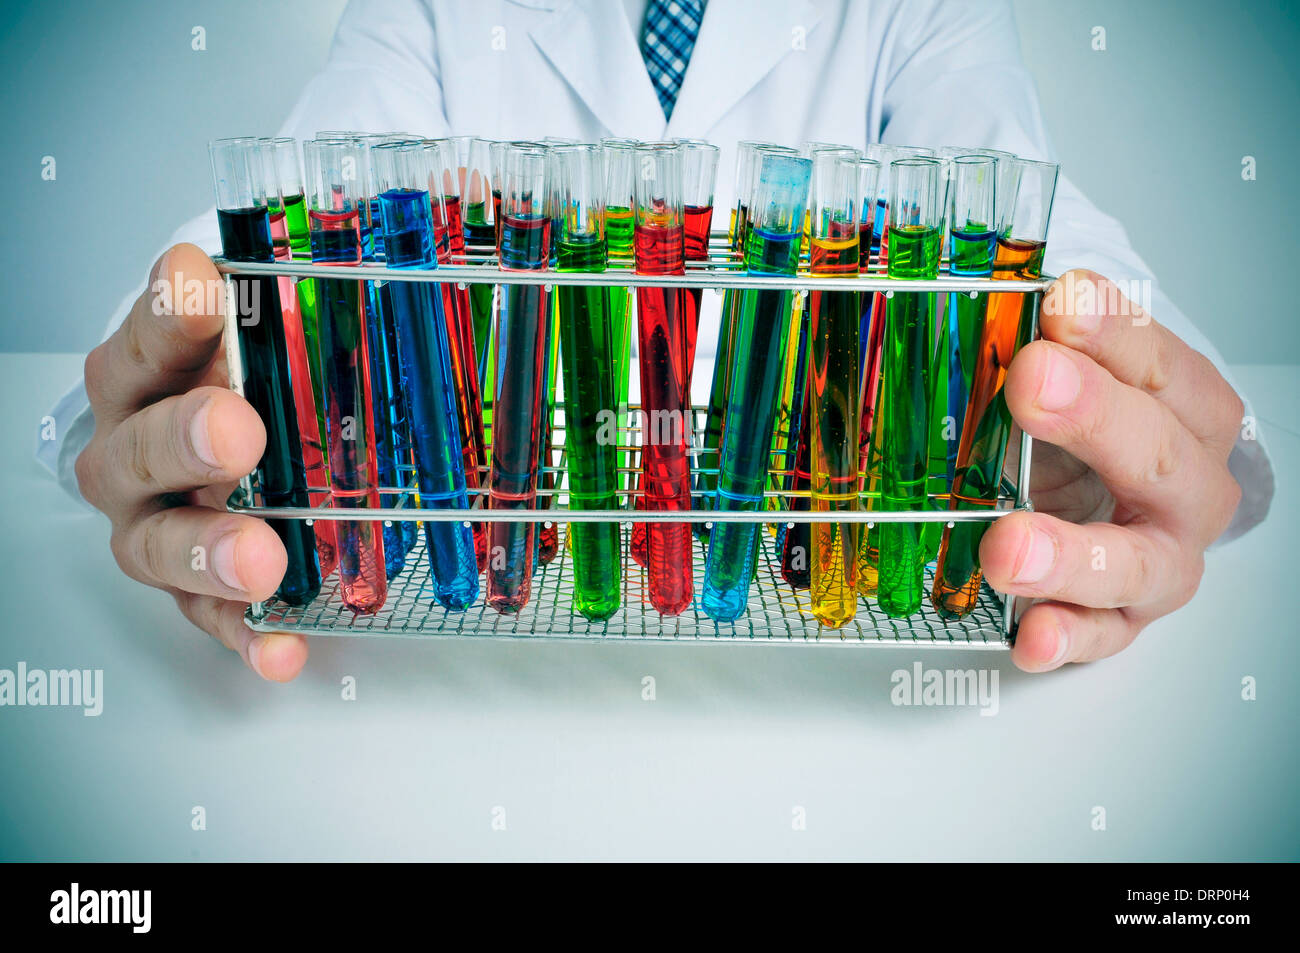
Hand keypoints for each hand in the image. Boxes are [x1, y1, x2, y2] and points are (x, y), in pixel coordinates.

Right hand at [76, 243, 308, 680]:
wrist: (206, 438)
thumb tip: (337, 246)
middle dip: (184, 440)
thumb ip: (272, 305)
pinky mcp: (191, 593)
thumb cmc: (230, 381)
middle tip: (235, 431)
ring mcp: (155, 529)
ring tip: (260, 561)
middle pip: (138, 450)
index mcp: (140, 379)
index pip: (144, 342)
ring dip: (209, 553)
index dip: (170, 316)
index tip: (201, 283)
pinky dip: (248, 637)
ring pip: (159, 546)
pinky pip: (212, 622)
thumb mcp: (245, 336)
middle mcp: (131, 455)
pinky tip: (281, 648)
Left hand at [983, 269, 1242, 671]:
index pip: (1160, 364)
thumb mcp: (1064, 377)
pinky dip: (1065, 638)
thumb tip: (974, 296)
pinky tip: (1028, 633)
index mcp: (1185, 409)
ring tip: (1008, 546)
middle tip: (1031, 385)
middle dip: (1095, 418)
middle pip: (1157, 453)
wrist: (1108, 502)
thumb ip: (1033, 342)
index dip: (1113, 332)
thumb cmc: (1085, 433)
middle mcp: (1186, 487)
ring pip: (1137, 562)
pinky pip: (1100, 637)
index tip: (1059, 304)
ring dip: (1071, 554)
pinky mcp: (1121, 620)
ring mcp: (1158, 560)